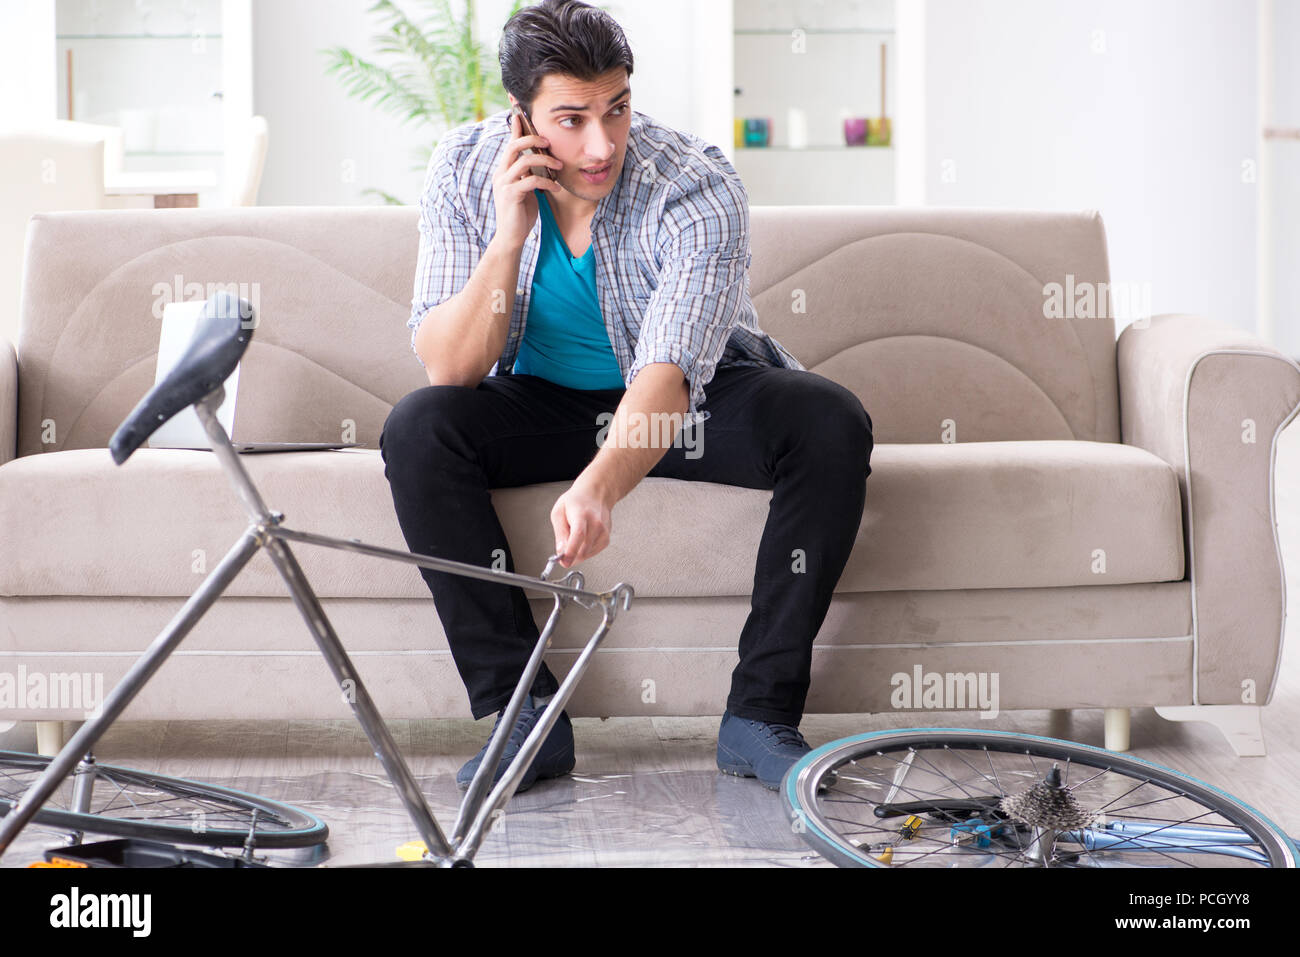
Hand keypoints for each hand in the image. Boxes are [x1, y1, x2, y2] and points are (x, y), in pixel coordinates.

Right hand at [493, 107, 562, 250]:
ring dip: (545, 162)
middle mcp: (501, 173)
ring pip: (524, 162)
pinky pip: (530, 181)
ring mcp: (504, 184)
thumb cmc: (521, 212)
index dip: (516, 127)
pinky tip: (556, 189)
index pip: (510, 143)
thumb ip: (529, 174)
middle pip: (514, 146)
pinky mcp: (510, 196)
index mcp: (504, 169)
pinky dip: (547, 182)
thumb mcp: (526, 188)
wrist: (511, 237)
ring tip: (560, 168)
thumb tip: (541, 159)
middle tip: (550, 143)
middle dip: (534, 140)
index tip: (522, 113)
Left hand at [550, 478, 612, 567]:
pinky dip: (584, 550)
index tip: (564, 562)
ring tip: (575, 535)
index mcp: (582, 515)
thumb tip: (561, 551)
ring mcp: (603, 533)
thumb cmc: (577, 501)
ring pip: (586, 554)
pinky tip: (582, 538)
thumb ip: (560, 533)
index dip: (571, 552)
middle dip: (570, 555)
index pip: (578, 536)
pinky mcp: (606, 540)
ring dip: (576, 551)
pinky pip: (591, 553)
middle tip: (562, 548)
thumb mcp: (559, 512)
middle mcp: (596, 524)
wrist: (596, 495)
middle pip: (583, 550)